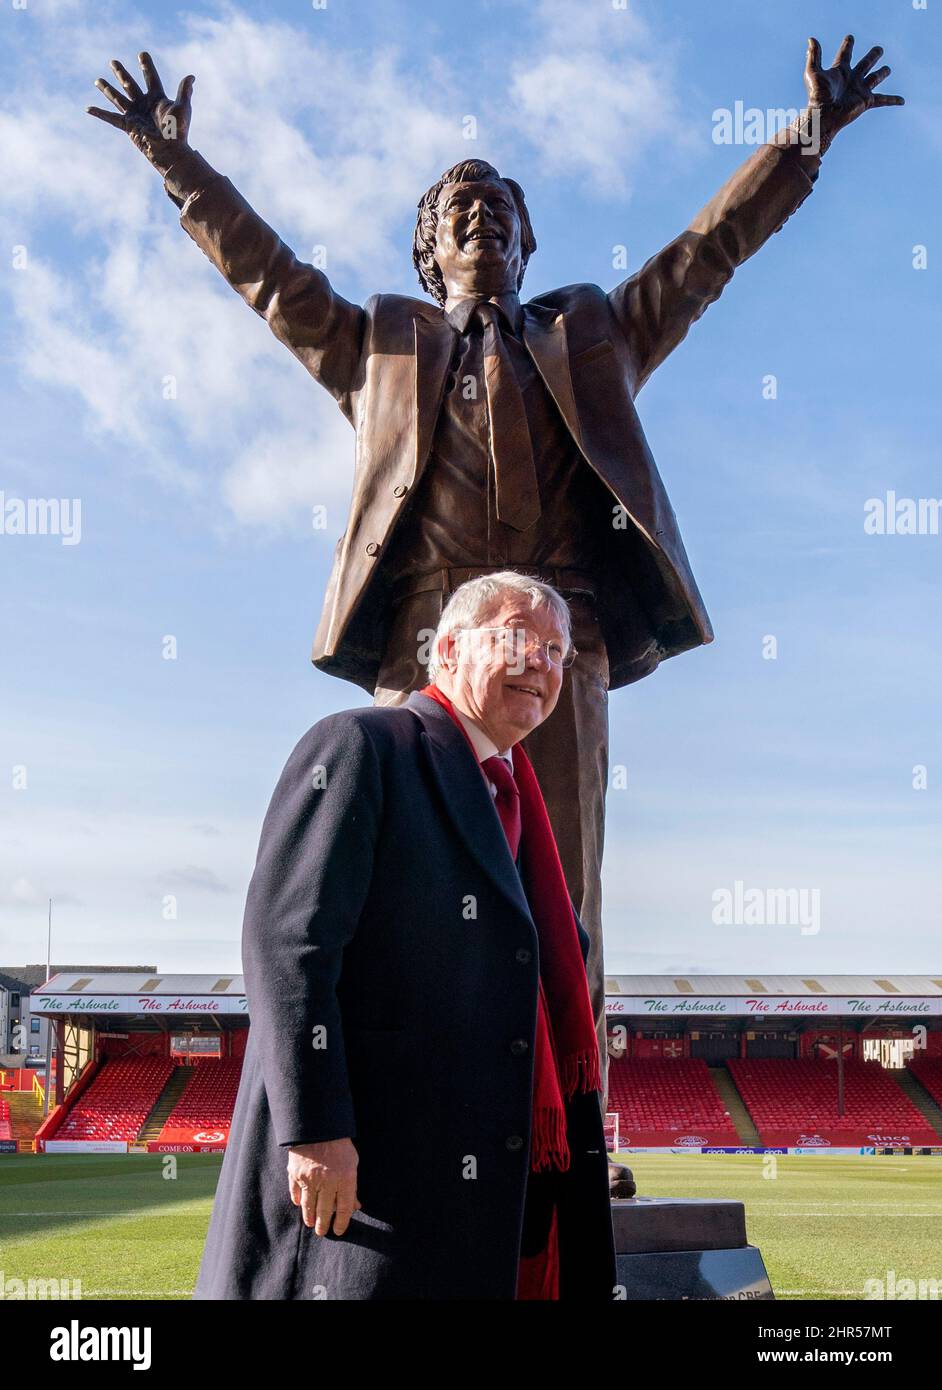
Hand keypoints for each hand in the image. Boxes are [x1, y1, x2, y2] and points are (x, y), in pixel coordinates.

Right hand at [86, 51, 194, 175]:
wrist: (170, 151)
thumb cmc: (178, 132)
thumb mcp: (183, 109)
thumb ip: (184, 91)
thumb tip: (191, 76)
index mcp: (158, 99)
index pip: (151, 78)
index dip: (147, 66)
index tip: (142, 55)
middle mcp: (144, 105)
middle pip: (130, 84)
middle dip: (121, 73)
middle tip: (112, 61)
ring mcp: (135, 115)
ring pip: (118, 98)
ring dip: (107, 88)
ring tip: (97, 80)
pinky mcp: (128, 126)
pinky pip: (110, 118)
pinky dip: (99, 113)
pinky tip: (88, 108)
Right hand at [287, 1137, 360, 1236]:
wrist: (317, 1125)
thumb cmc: (339, 1144)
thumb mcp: (352, 1162)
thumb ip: (353, 1186)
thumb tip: (355, 1206)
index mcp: (345, 1177)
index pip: (343, 1208)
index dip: (341, 1223)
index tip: (339, 1230)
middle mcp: (327, 1181)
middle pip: (324, 1211)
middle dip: (323, 1225)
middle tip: (322, 1232)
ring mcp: (309, 1178)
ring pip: (308, 1206)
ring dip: (309, 1218)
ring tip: (311, 1224)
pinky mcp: (295, 1174)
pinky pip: (295, 1194)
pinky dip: (298, 1201)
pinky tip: (300, 1205)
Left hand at [804, 34, 903, 139]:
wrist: (824, 115)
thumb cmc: (817, 95)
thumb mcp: (813, 73)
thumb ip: (814, 55)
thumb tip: (812, 39)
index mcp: (840, 71)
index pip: (845, 54)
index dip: (848, 45)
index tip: (850, 38)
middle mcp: (852, 79)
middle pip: (865, 64)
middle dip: (872, 56)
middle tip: (879, 49)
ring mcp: (860, 89)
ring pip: (875, 78)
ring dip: (882, 73)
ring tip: (888, 69)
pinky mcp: (866, 101)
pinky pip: (883, 100)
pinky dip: (892, 100)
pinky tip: (902, 101)